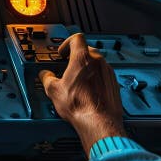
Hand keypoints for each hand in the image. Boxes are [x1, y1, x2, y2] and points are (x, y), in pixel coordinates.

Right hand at [39, 33, 125, 154]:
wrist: (100, 122)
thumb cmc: (80, 106)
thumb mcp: (54, 91)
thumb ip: (47, 78)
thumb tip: (45, 76)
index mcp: (82, 58)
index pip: (76, 38)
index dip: (67, 43)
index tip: (63, 53)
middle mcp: (98, 62)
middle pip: (87, 50)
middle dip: (77, 56)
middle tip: (69, 66)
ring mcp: (108, 72)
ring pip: (97, 62)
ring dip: (87, 68)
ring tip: (78, 81)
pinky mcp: (114, 83)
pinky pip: (104, 75)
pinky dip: (96, 78)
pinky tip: (89, 91)